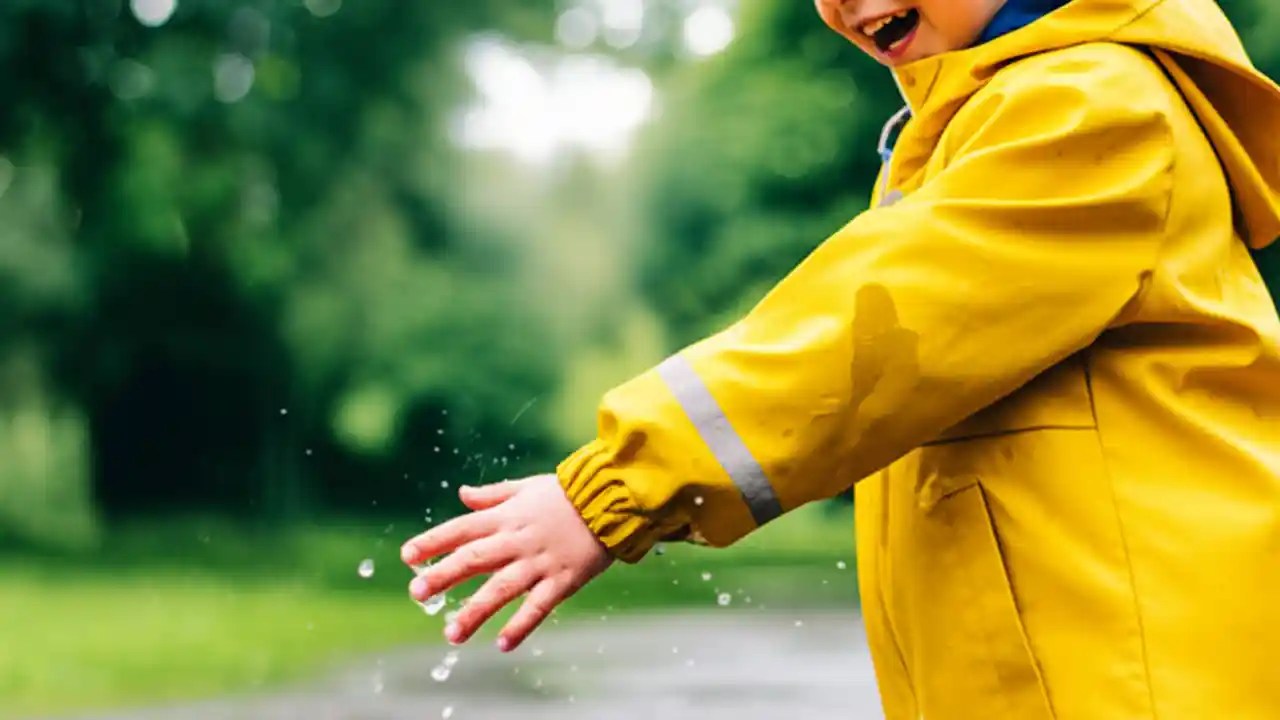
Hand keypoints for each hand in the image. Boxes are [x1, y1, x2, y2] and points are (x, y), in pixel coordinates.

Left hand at [401, 474, 611, 651]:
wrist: (612, 499)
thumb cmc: (568, 493)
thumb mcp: (526, 487)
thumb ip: (493, 495)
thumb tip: (462, 494)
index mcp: (506, 516)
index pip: (462, 528)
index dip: (433, 542)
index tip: (407, 557)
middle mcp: (518, 539)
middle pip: (474, 559)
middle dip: (443, 576)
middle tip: (416, 593)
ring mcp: (539, 561)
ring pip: (501, 589)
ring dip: (475, 611)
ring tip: (451, 633)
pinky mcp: (562, 580)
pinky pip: (538, 606)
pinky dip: (521, 626)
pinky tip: (502, 644)